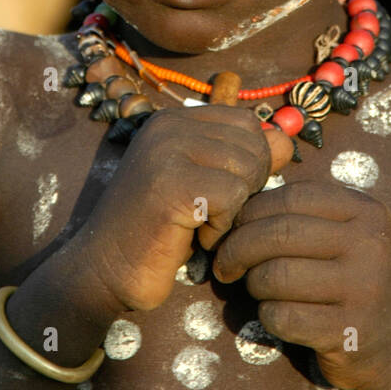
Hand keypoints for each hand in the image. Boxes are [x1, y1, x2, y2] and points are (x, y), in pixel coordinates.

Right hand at [69, 105, 292, 314]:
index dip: (249, 164)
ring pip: (247, 170)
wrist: (104, 269)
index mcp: (174, 120)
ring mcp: (167, 151)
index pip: (248, 123)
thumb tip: (286, 141)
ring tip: (197, 224)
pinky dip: (221, 227)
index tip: (216, 193)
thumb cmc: (158, 232)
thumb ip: (244, 159)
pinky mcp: (172, 183)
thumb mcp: (205, 186)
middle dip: (244, 188)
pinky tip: (194, 237)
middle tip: (206, 213)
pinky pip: (233, 196)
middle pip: (254, 145)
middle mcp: (169, 125)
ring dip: (232, 211)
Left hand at [203, 180, 390, 389]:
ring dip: (253, 284)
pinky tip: (277, 315)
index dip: (251, 212)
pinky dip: (267, 316)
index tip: (233, 230)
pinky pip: (282, 316)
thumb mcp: (348, 234)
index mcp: (366, 212)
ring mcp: (363, 290)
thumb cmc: (356, 280)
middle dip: (238, 248)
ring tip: (258, 289)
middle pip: (279, 234)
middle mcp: (370, 245)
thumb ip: (305, 214)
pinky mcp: (348, 331)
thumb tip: (236, 205)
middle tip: (225, 264)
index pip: (292, 197)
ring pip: (275, 276)